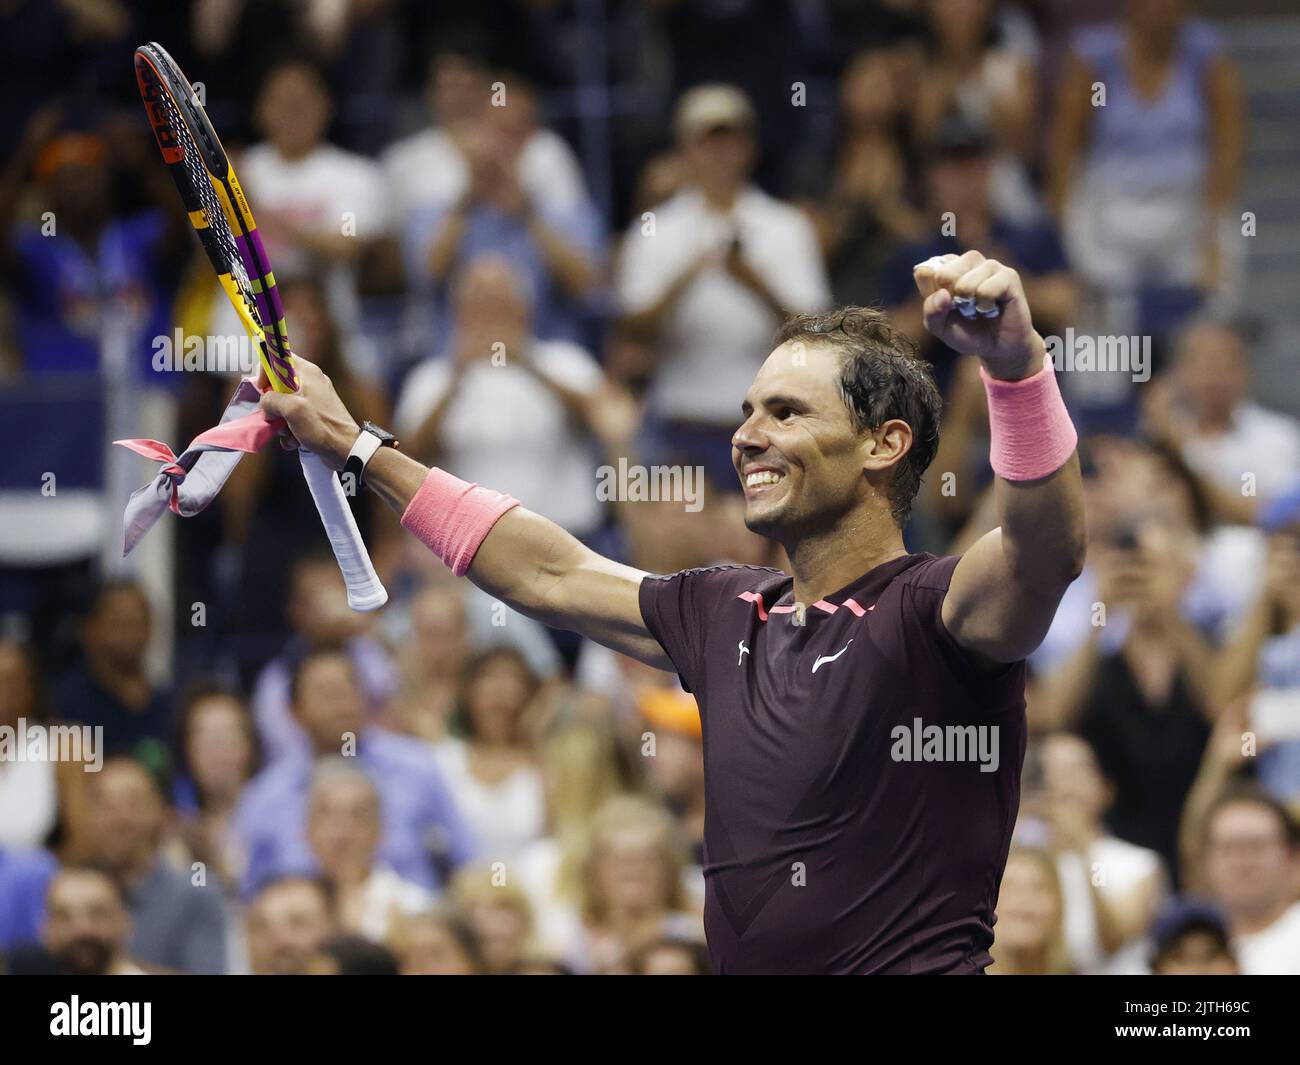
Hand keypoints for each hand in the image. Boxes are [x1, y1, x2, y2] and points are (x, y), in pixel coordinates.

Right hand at [258, 357, 360, 469]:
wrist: (346, 450)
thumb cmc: (321, 425)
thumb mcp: (291, 409)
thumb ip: (271, 400)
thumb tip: (266, 405)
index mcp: (307, 373)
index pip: (279, 358)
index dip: (267, 372)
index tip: (263, 389)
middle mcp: (311, 382)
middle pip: (278, 386)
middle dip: (273, 404)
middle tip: (276, 416)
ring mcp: (313, 400)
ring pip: (284, 406)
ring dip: (281, 422)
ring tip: (289, 433)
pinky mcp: (314, 417)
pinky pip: (293, 419)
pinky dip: (291, 431)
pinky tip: (295, 442)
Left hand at [913, 250, 1044, 378]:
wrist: (998, 348)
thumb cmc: (968, 333)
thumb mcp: (940, 327)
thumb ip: (932, 311)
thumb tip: (943, 294)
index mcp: (948, 267)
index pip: (926, 271)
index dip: (931, 294)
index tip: (944, 305)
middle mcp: (969, 262)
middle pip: (944, 272)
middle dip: (950, 299)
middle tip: (964, 308)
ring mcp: (989, 266)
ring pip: (966, 282)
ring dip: (969, 304)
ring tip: (979, 309)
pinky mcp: (1008, 276)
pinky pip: (987, 289)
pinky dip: (985, 305)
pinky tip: (992, 308)